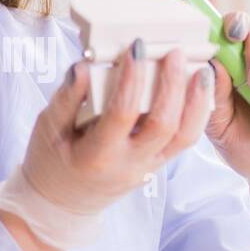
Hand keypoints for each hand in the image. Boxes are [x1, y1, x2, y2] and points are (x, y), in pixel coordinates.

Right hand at [23, 41, 215, 214]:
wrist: (61, 202)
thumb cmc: (51, 162)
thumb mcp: (48, 128)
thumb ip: (67, 97)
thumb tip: (84, 66)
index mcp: (97, 155)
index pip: (122, 114)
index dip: (132, 80)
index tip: (136, 48)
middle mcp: (128, 164)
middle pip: (163, 125)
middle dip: (173, 85)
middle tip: (175, 52)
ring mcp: (146, 168)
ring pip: (184, 136)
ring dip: (196, 101)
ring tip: (201, 69)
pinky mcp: (156, 165)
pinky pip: (183, 140)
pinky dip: (196, 113)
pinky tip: (198, 89)